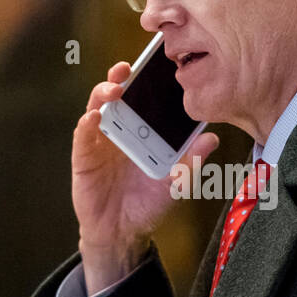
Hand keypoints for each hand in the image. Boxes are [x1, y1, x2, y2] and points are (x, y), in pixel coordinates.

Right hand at [72, 60, 218, 292]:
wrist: (122, 232)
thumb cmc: (148, 204)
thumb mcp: (176, 183)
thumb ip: (192, 161)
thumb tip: (212, 138)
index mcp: (142, 130)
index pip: (144, 99)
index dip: (148, 80)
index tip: (156, 64)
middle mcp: (120, 129)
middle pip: (118, 94)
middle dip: (121, 77)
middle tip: (129, 68)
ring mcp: (100, 141)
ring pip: (97, 107)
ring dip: (103, 94)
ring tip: (115, 89)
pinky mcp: (84, 156)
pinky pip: (83, 135)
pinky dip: (87, 123)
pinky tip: (95, 117)